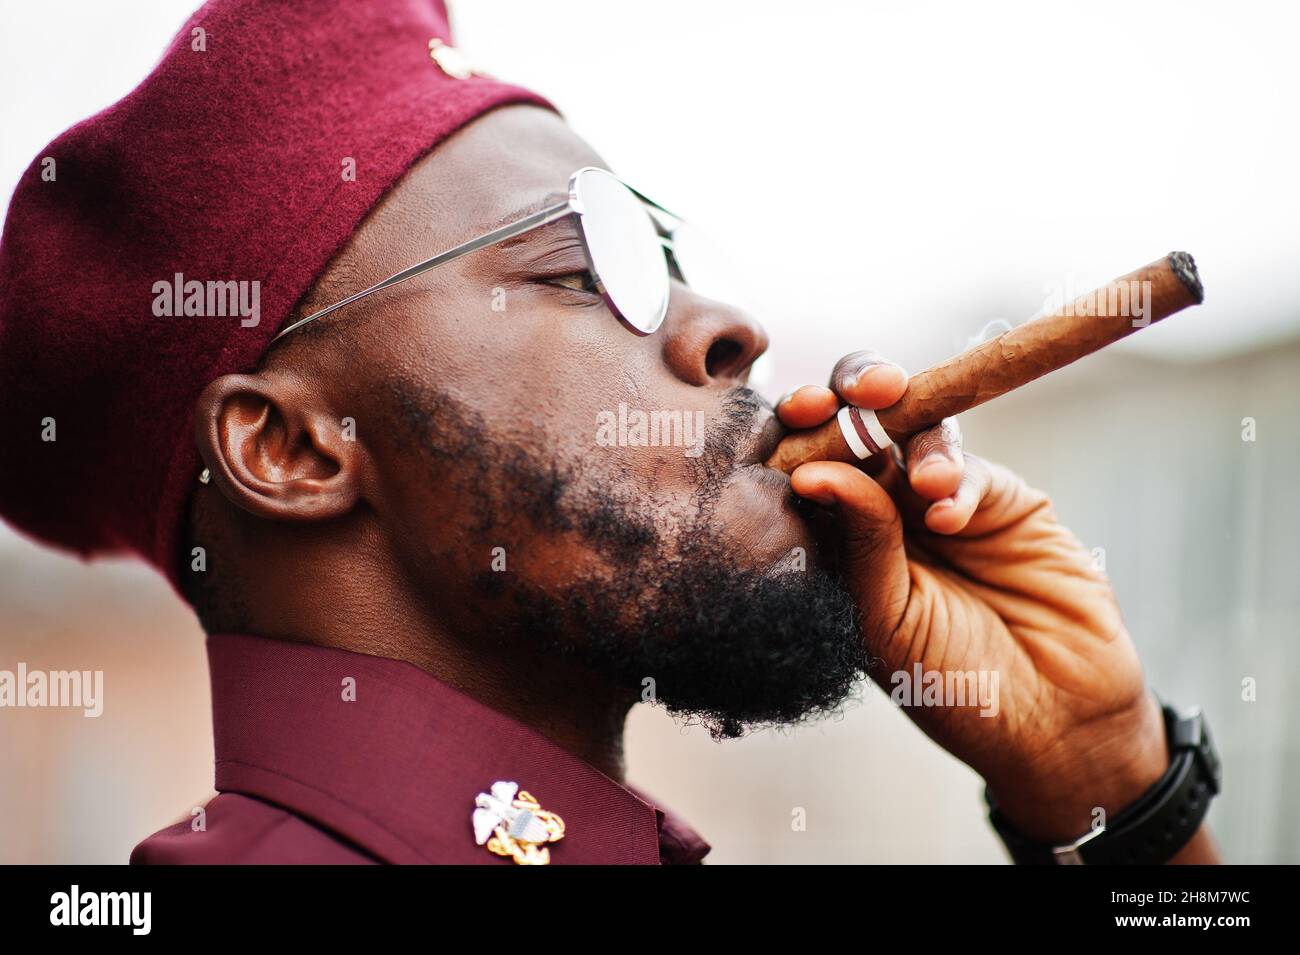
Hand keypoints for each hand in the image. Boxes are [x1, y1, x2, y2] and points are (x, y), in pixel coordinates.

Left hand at [778, 350, 1174, 844]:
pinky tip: (951, 516)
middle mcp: (874, 511)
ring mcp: (933, 499)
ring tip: (926, 484)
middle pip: (848, 425)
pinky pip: (964, 463)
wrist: (1053, 715)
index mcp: (829, 542)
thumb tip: (814, 472)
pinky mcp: (994, 496)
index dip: (792, 432)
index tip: (799, 416)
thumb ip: (858, 544)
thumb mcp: (886, 621)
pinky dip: (955, 477)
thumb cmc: (949, 683)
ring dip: (907, 430)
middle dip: (846, 398)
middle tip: (850, 397)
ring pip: (909, 425)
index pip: (797, 466)